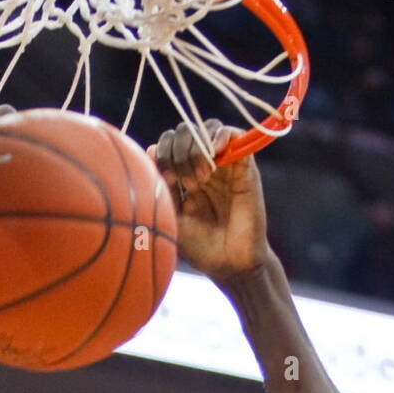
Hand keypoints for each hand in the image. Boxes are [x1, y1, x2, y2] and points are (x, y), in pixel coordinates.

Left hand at [148, 120, 270, 283]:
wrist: (230, 264)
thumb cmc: (198, 246)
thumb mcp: (170, 216)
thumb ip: (159, 185)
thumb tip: (149, 150)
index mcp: (180, 176)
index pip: (166, 143)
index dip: (163, 154)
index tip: (167, 182)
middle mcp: (201, 166)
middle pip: (184, 132)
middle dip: (177, 152)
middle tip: (184, 183)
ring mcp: (223, 165)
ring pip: (206, 128)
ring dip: (197, 147)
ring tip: (201, 178)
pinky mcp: (244, 166)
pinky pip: (233, 133)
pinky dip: (221, 135)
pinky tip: (215, 152)